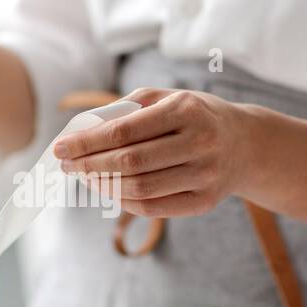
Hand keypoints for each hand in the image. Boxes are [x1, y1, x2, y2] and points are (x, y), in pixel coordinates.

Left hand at [53, 88, 252, 216]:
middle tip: (65, 165)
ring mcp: (205, 176)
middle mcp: (200, 143)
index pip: (124, 131)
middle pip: (130, 162)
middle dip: (89, 165)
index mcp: (187, 110)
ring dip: (103, 185)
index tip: (60, 147)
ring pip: (140, 189)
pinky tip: (108, 190)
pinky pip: (154, 208)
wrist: (246, 145)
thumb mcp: (168, 98)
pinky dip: (123, 201)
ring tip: (85, 176)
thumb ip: (126, 109)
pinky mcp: (205, 202)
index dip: (87, 142)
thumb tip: (82, 131)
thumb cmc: (195, 117)